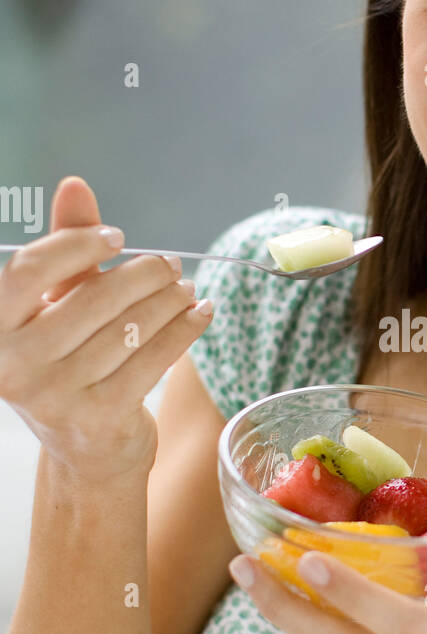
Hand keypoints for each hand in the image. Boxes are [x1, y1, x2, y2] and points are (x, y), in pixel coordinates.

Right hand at [0, 176, 212, 481]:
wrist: (85, 449)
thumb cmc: (68, 363)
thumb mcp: (57, 303)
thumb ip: (65, 247)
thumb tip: (75, 184)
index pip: (30, 270)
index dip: (77, 245)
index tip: (118, 237)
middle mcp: (14, 365)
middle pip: (93, 297)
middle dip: (143, 274)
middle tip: (170, 264)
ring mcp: (56, 395)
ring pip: (130, 327)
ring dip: (169, 300)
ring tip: (186, 287)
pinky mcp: (101, 417)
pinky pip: (155, 358)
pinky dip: (185, 329)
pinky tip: (201, 313)